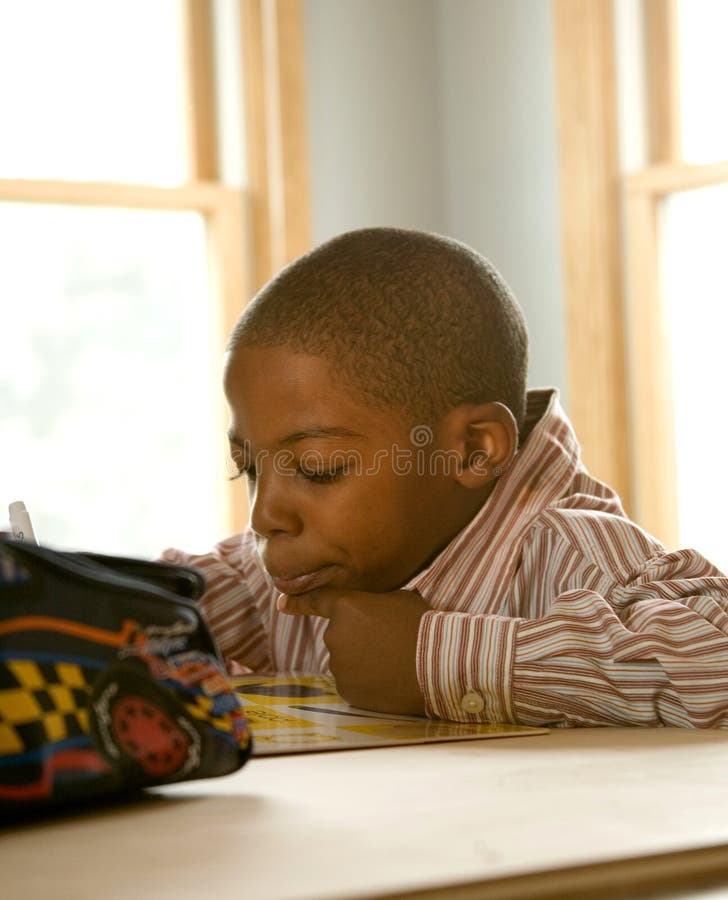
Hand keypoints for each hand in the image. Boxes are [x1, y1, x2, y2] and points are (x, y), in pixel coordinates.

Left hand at [277, 588, 429, 714]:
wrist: (437, 663)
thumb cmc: (422, 625)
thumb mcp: (397, 598)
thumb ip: (371, 600)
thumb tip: (365, 605)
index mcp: (347, 607)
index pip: (317, 601)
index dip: (298, 603)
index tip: (283, 605)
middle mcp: (335, 635)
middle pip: (339, 634)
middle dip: (356, 637)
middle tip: (386, 641)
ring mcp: (339, 665)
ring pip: (345, 660)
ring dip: (361, 660)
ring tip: (391, 661)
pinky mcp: (347, 690)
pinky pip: (352, 682)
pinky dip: (365, 681)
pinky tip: (387, 679)